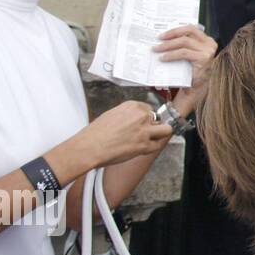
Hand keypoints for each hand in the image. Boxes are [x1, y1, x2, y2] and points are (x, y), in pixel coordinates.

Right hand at [54, 101, 174, 178]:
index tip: (142, 123)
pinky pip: (157, 145)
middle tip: (146, 132)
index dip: (145, 118)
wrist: (89, 147)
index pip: (148, 109)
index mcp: (132, 106)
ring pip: (166, 130)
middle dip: (153, 125)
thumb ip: (126, 115)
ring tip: (152, 139)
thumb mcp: (111, 114)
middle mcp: (141, 116)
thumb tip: (132, 120)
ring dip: (160, 134)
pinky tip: (146, 148)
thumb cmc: (94, 134)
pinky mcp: (144, 145)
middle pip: (158, 118)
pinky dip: (153, 147)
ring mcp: (144, 130)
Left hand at [153, 25, 217, 114]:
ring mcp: (208, 51)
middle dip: (171, 34)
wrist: (196, 89)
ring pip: (184, 41)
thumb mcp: (188, 55)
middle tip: (158, 39)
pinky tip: (163, 58)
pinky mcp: (204, 59)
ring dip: (168, 45)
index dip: (176, 29)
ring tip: (157, 49)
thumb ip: (182, 46)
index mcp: (207, 40)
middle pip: (188, 32)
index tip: (162, 34)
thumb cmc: (190, 72)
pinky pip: (184, 53)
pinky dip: (171, 54)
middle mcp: (210, 44)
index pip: (191, 28)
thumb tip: (164, 38)